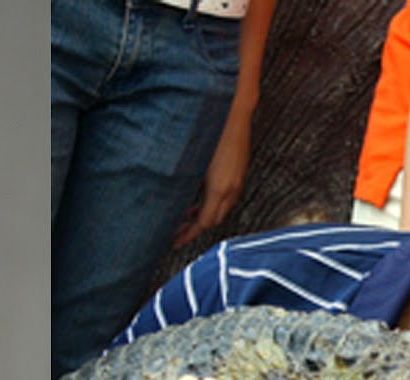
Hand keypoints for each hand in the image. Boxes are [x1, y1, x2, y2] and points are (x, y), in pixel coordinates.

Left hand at [173, 115, 252, 246]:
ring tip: (187, 214)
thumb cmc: (211, 128)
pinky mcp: (240, 172)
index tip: (174, 241)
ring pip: (222, 210)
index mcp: (219, 188)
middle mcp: (232, 188)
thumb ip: (182, 184)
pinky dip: (214, 204)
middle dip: (195, 229)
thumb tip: (168, 202)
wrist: (234, 108)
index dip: (187, 235)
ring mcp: (238, 180)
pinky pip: (227, 198)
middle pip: (214, 221)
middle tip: (177, 231)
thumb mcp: (191, 160)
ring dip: (205, 216)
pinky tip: (202, 197)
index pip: (203, 223)